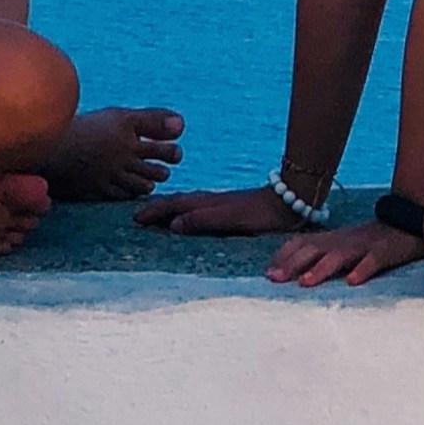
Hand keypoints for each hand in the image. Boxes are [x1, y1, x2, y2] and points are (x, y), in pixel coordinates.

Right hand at [132, 181, 306, 236]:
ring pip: (186, 204)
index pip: (173, 206)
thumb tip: (173, 224)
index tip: (134, 218)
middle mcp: (209, 200)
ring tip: (155, 215)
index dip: (154, 211)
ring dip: (169, 209)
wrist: (288, 201)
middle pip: (176, 202)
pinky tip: (188, 216)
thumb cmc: (261, 213)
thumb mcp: (231, 219)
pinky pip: (197, 209)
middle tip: (137, 217)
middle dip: (156, 208)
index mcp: (206, 202)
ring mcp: (218, 203)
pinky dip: (184, 211)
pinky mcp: (227, 208)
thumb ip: (203, 220)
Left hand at [266, 219, 423, 288]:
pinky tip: (351, 282)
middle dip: (292, 264)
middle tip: (274, 280)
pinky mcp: (385, 252)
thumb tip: (295, 273)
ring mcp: (364, 245)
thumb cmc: (371, 241)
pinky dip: (361, 270)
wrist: (408, 221)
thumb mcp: (344, 244)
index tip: (267, 274)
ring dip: (320, 269)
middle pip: (314, 249)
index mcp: (333, 238)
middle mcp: (344, 240)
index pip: (302, 243)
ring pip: (339, 255)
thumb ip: (323, 254)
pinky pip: (373, 261)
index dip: (284, 257)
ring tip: (305, 282)